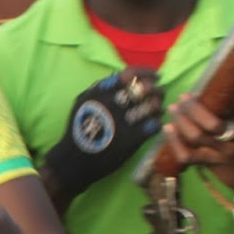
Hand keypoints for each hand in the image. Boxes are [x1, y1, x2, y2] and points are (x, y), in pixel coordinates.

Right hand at [43, 67, 162, 201]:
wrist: (73, 160)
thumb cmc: (79, 129)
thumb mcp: (82, 103)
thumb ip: (100, 87)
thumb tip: (124, 75)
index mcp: (99, 94)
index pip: (130, 75)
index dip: (147, 73)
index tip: (155, 76)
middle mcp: (111, 105)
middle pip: (145, 88)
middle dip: (156, 89)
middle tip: (159, 92)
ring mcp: (122, 123)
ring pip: (152, 106)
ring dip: (159, 105)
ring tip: (158, 107)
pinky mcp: (130, 140)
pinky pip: (153, 124)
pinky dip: (157, 121)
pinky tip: (154, 122)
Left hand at [162, 94, 233, 212]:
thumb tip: (221, 86)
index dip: (216, 95)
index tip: (202, 89)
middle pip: (213, 123)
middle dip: (194, 108)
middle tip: (184, 98)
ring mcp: (224, 154)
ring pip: (197, 137)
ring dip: (182, 122)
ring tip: (173, 109)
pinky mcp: (211, 164)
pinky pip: (188, 155)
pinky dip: (175, 142)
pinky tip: (168, 129)